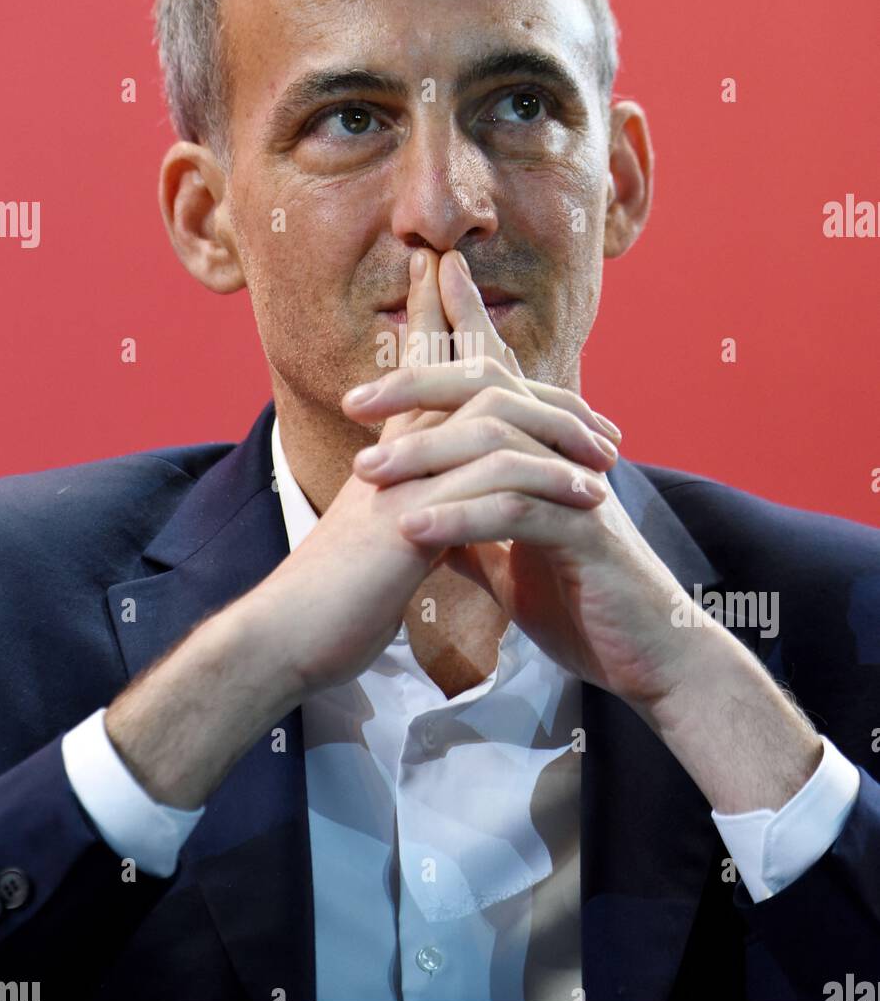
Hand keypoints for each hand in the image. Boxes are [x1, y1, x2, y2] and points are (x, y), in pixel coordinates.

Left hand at [343, 250, 694, 710]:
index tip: (382, 342)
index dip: (440, 353)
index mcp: (545, 453)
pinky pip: (517, 511)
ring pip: (499, 444)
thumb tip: (416, 518)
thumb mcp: (508, 562)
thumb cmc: (582, 605)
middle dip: (419, 386)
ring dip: (427, 455)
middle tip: (353, 403)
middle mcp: (565, 456)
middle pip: (491, 389)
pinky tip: (412, 529)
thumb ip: (469, 532)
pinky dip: (460, 517)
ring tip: (367, 475)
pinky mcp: (588, 535)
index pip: (489, 383)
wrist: (648, 658)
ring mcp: (579, 491)